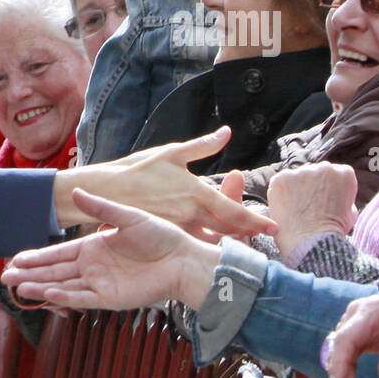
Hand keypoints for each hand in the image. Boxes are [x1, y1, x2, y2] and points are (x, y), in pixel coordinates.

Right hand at [2, 188, 220, 310]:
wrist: (182, 258)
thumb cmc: (161, 236)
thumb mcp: (129, 217)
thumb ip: (101, 208)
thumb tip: (78, 191)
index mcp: (94, 247)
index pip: (59, 253)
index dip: (37, 256)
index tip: (16, 257)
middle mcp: (93, 267)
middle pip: (55, 272)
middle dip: (31, 274)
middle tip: (6, 276)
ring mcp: (100, 284)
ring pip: (63, 286)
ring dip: (41, 287)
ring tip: (17, 287)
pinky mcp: (111, 298)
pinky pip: (83, 298)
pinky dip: (65, 297)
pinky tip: (47, 294)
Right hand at [54, 127, 278, 238]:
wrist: (104, 193)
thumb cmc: (138, 170)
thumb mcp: (172, 152)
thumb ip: (203, 146)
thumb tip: (226, 132)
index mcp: (196, 194)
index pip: (234, 212)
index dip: (256, 221)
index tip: (274, 227)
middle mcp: (191, 215)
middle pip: (228, 231)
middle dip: (248, 234)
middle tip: (265, 234)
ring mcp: (179, 229)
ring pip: (212, 241)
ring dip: (230, 241)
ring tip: (246, 240)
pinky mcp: (167, 237)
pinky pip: (194, 244)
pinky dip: (208, 245)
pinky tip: (216, 245)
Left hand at [267, 163, 357, 258]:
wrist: (310, 243)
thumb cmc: (332, 233)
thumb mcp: (351, 214)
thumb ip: (345, 198)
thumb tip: (337, 196)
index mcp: (344, 174)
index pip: (336, 174)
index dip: (330, 188)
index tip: (325, 200)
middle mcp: (324, 167)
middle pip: (317, 172)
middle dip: (314, 185)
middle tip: (309, 205)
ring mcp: (302, 171)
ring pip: (298, 176)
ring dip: (297, 188)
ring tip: (297, 209)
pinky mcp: (282, 178)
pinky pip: (282, 182)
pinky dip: (282, 193)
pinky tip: (286, 207)